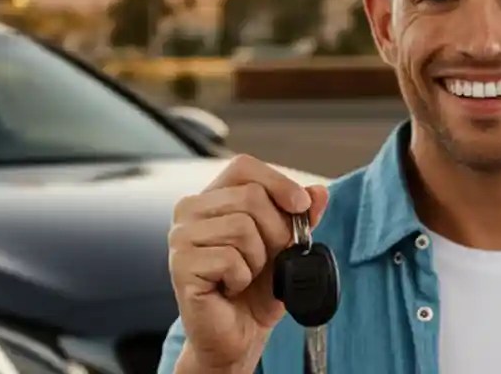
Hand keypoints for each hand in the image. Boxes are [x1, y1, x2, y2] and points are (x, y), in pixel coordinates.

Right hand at [167, 154, 329, 372]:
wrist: (236, 335)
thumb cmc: (255, 292)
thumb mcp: (286, 250)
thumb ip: (300, 219)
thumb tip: (320, 192)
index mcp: (212, 199)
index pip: (243, 167)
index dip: (277, 181)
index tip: (302, 205)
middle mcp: (189, 210)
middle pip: (250, 196)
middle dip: (275, 232)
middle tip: (267, 259)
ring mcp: (180, 237)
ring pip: (242, 228)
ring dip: (257, 260)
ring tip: (243, 275)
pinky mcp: (180, 264)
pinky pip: (230, 259)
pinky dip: (241, 279)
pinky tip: (229, 287)